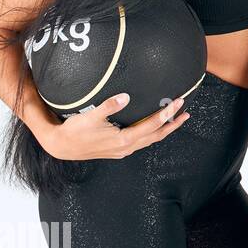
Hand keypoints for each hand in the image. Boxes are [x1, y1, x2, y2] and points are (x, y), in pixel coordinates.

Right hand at [39, 93, 189, 160]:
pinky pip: (142, 142)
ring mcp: (123, 150)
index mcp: (123, 140)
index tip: (177, 104)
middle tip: (186, 113)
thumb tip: (125, 96)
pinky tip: (154, 128)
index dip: (166, 115)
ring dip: (164, 130)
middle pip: (156, 135)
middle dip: (172, 124)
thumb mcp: (90, 116)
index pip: (151, 126)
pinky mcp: (118, 150)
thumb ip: (108, 106)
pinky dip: (152, 134)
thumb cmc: (74, 131)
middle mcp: (126, 147)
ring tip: (176, 120)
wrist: (61, 146)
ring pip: (150, 140)